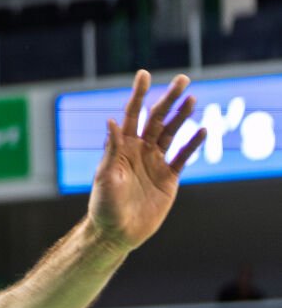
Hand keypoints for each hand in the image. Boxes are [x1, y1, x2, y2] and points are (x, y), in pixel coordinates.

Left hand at [86, 71, 205, 252]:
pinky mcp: (168, 178)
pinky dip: (192, 144)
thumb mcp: (105, 177)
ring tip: (193, 98)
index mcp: (121, 147)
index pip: (131, 114)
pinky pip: (182, 157)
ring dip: (182, 116)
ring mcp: (155, 163)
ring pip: (171, 134)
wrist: (117, 233)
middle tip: (182, 79)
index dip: (137, 94)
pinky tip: (203, 129)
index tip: (144, 74)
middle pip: (156, 119)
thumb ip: (111, 150)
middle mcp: (139, 151)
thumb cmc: (104, 206)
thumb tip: (112, 120)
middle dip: (168, 99)